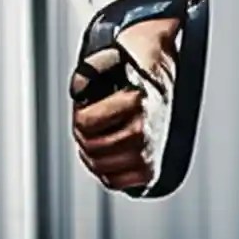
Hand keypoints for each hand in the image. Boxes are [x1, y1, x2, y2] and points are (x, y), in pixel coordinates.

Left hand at [69, 17, 178, 191]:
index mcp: (136, 101)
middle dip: (81, 134)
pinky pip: (115, 182)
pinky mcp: (151, 169)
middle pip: (91, 147)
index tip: (85, 106)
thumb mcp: (109, 55)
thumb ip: (87, 70)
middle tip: (86, 123)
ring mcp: (149, 152)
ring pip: (99, 166)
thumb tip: (77, 91)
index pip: (86, 123)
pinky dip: (103, 172)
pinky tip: (102, 156)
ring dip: (89, 152)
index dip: (79, 114)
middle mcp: (144, 129)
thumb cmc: (134, 64)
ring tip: (93, 137)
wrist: (161, 72)